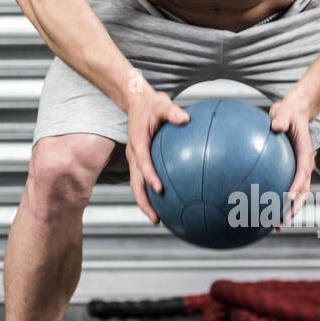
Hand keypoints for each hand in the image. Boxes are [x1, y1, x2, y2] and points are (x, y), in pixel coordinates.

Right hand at [125, 87, 189, 223]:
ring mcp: (135, 159)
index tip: (159, 189)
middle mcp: (133, 154)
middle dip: (144, 202)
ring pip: (137, 185)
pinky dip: (151, 191)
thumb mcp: (162, 103)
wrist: (136, 101)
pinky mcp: (139, 160)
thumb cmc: (151, 103)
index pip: (142, 163)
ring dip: (145, 202)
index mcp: (138, 142)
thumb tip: (186, 118)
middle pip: (135, 183)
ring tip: (159, 219)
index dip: (149, 176)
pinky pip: (143, 179)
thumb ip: (172, 112)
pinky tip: (167, 201)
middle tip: (156, 219)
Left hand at [268, 94, 314, 229]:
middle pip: (302, 193)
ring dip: (288, 212)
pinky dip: (278, 201)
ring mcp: (298, 170)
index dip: (296, 187)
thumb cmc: (287, 113)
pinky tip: (263, 210)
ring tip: (275, 226)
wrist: (293, 114)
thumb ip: (281, 119)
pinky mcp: (291, 171)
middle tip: (280, 223)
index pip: (302, 173)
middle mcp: (304, 166)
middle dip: (293, 209)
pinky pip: (286, 189)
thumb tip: (276, 125)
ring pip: (297, 196)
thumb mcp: (284, 112)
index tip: (287, 198)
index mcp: (304, 154)